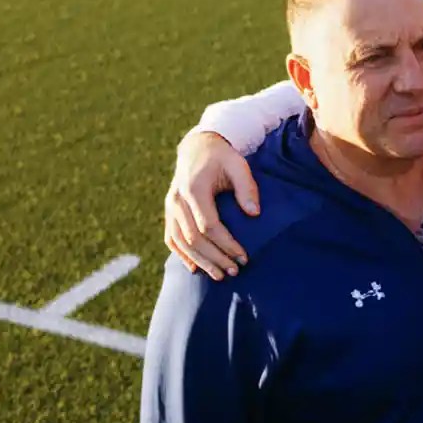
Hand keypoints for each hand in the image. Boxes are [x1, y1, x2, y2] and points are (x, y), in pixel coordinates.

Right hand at [163, 131, 259, 279]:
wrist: (198, 147)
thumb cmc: (223, 158)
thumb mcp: (239, 166)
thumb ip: (247, 188)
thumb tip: (254, 214)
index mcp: (194, 188)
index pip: (209, 226)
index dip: (226, 244)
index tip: (243, 257)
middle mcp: (177, 199)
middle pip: (193, 238)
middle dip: (215, 258)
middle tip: (234, 272)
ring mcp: (170, 206)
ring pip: (180, 242)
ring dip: (200, 261)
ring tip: (220, 275)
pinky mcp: (168, 211)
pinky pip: (171, 238)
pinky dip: (182, 255)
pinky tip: (195, 268)